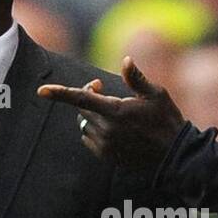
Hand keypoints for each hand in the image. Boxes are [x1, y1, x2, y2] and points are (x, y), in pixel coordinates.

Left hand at [38, 56, 185, 167]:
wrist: (175, 157)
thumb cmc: (167, 122)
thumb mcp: (157, 95)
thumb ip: (137, 78)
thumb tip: (126, 60)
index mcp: (116, 112)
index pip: (82, 100)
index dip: (60, 94)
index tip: (42, 91)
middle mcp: (107, 130)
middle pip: (82, 109)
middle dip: (87, 96)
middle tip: (101, 87)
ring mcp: (106, 146)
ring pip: (85, 124)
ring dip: (91, 115)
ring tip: (110, 110)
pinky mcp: (107, 157)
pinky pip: (89, 139)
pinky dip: (94, 130)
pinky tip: (112, 128)